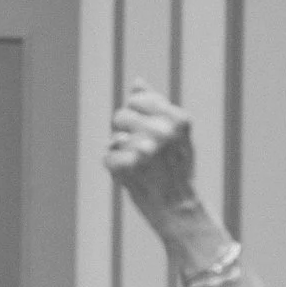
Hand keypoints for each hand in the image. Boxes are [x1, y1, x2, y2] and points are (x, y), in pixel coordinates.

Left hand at [105, 81, 203, 227]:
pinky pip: (107, 155)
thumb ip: (155, 105)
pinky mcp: (128, 165)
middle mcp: (162, 130)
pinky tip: (133, 176)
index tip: (148, 132)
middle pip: (120, 115)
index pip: (136, 99)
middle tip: (143, 152)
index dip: (135, 115)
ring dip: (120, 150)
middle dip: (125, 131)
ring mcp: (145, 148)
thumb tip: (137, 81)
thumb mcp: (174, 131)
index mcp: (177, 118)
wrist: (177, 205)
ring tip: (140, 164)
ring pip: (113, 136)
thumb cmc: (175, 166)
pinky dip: (115, 168)